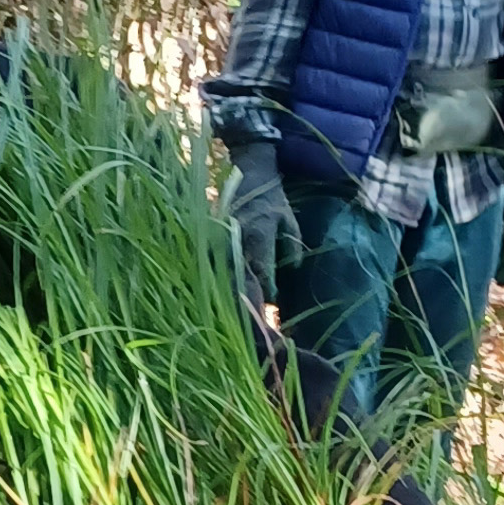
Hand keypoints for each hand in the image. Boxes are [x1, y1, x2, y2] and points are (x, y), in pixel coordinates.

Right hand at [226, 140, 305, 309]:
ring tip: (236, 323)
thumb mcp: (289, 220)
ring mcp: (221, 242)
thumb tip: (288, 274)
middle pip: (239, 281)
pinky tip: (224, 305)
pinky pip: (216, 271)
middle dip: (246, 307)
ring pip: (224, 279)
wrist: (248, 173)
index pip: (261, 272)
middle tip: (253, 331)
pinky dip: (221, 288)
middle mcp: (236, 241)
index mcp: (257, 235)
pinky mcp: (212, 243)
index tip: (269, 313)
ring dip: (231, 301)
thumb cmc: (273, 199)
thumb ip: (291, 247)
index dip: (265, 294)